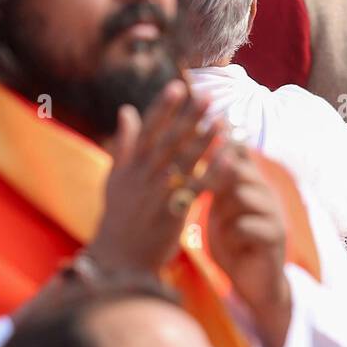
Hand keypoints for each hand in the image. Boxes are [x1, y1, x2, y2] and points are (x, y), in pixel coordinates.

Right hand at [84, 78, 220, 275]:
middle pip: (170, 140)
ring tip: (222, 120)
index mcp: (131, 165)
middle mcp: (145, 176)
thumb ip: (124, 143)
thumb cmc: (118, 216)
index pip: (148, 130)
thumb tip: (127, 109)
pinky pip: (199, 188)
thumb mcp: (115, 177)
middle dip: (189, 117)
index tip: (178, 86)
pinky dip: (215, 172)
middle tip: (208, 96)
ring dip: (205, 139)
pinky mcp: (176, 213)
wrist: (118, 260)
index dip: (163, 108)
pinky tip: (231, 157)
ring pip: (186, 161)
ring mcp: (160, 194)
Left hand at [203, 144, 290, 346]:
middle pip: (237, 168)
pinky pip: (244, 225)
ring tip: (220, 228)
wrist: (253, 282)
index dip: (218, 148)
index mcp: (252, 181)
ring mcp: (273, 211)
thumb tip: (186, 156)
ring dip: (222, 212)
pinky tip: (232, 246)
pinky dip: (231, 236)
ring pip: (240, 195)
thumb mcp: (219, 209)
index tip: (194, 154)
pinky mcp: (276, 235)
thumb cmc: (231, 241)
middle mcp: (266, 190)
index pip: (239, 150)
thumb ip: (213, 184)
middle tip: (198, 194)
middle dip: (212, 180)